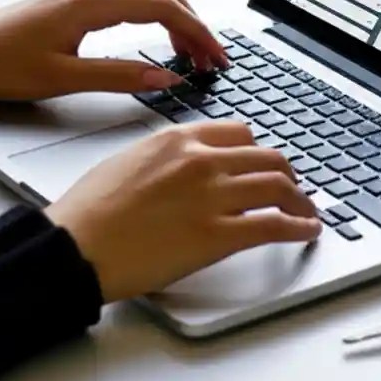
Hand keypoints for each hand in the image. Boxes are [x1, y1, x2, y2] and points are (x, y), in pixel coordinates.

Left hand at [0, 0, 228, 100]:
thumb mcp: (62, 79)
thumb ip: (119, 77)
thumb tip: (165, 77)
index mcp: (91, 3)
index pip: (164, 7)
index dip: (198, 32)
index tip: (217, 57)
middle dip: (194, 22)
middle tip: (211, 58)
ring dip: (176, 19)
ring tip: (190, 55)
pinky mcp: (73, 4)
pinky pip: (128, 1)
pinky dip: (154, 18)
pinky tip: (156, 43)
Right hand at [44, 121, 321, 301]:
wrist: (73, 247)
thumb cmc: (87, 213)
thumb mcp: (126, 162)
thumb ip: (163, 158)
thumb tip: (180, 169)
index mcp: (177, 139)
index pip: (239, 133)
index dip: (258, 151)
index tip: (264, 163)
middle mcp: (201, 160)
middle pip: (267, 156)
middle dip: (287, 174)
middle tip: (292, 189)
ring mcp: (213, 196)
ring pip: (279, 186)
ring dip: (299, 200)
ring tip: (305, 212)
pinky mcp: (218, 235)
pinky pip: (274, 225)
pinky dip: (299, 227)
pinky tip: (307, 232)